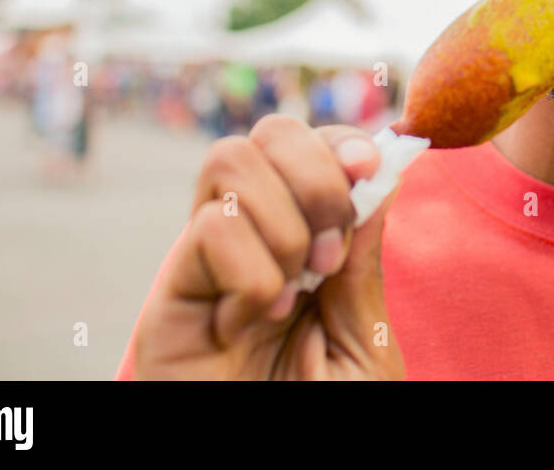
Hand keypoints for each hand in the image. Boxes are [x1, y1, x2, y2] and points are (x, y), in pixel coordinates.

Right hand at [131, 115, 404, 378]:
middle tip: (332, 252)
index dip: (340, 140)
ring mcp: (209, 262)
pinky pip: (211, 227)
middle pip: (268, 131)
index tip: (369, 164)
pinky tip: (254, 320)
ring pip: (231, 158)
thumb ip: (364, 257)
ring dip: (284, 220)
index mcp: (308, 242)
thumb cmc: (322, 422)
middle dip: (315, 171)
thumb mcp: (366, 337)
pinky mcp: (172, 294)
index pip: (311, 145)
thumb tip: (381, 167)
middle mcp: (255, 239)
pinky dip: (253, 270)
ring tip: (297, 289)